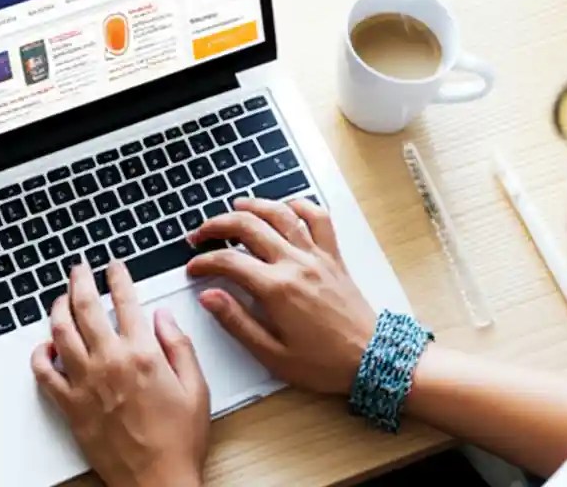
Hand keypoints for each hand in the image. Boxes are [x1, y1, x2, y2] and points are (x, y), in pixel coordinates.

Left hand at [31, 261, 209, 486]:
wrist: (157, 481)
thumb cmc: (180, 441)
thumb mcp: (197, 388)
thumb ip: (179, 346)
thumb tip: (163, 317)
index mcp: (144, 354)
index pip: (126, 301)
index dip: (118, 277)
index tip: (115, 267)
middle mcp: (110, 362)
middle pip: (86, 307)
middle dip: (81, 280)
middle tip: (79, 269)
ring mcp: (86, 383)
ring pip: (60, 332)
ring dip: (58, 308)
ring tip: (61, 298)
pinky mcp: (71, 406)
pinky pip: (44, 373)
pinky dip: (40, 354)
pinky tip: (45, 346)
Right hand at [186, 197, 376, 394]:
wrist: (372, 358)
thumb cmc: (324, 362)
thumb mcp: (272, 354)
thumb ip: (237, 322)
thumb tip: (209, 297)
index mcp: (277, 290)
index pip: (229, 262)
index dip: (204, 261)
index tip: (194, 267)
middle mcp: (296, 264)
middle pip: (248, 226)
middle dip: (217, 225)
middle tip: (201, 234)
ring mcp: (316, 256)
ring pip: (280, 214)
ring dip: (253, 205)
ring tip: (234, 207)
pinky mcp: (333, 256)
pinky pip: (318, 218)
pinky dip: (300, 206)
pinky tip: (286, 207)